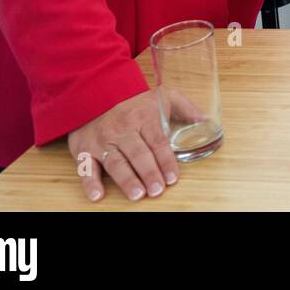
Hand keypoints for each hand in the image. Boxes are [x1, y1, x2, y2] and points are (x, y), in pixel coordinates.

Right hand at [68, 88, 179, 202]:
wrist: (96, 95)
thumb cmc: (135, 102)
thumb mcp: (163, 95)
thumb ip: (185, 108)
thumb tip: (206, 121)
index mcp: (143, 117)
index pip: (158, 141)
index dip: (166, 160)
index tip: (173, 177)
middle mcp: (122, 129)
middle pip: (138, 154)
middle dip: (149, 173)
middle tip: (157, 190)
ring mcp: (102, 140)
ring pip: (116, 162)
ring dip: (127, 180)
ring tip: (137, 194)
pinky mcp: (84, 149)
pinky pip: (85, 167)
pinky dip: (90, 182)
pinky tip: (98, 195)